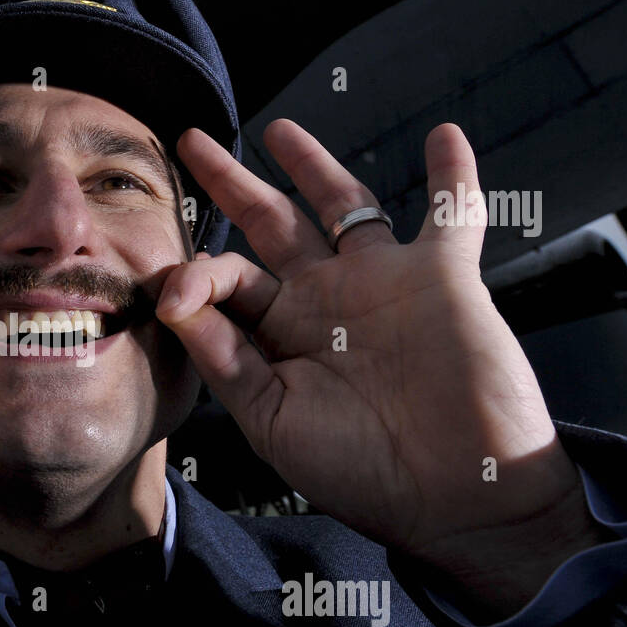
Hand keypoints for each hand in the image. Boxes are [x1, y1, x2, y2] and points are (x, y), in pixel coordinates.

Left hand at [158, 120, 604, 615]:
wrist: (455, 496)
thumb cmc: (359, 470)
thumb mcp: (271, 419)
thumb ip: (224, 358)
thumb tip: (170, 301)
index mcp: (281, 336)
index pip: (227, 279)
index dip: (194, 275)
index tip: (170, 293)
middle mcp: (327, 301)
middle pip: (271, 225)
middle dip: (232, 184)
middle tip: (193, 141)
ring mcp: (384, 282)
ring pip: (345, 206)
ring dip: (314, 165)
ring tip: (279, 129)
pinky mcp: (443, 276)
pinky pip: (453, 214)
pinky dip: (453, 176)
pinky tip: (444, 134)